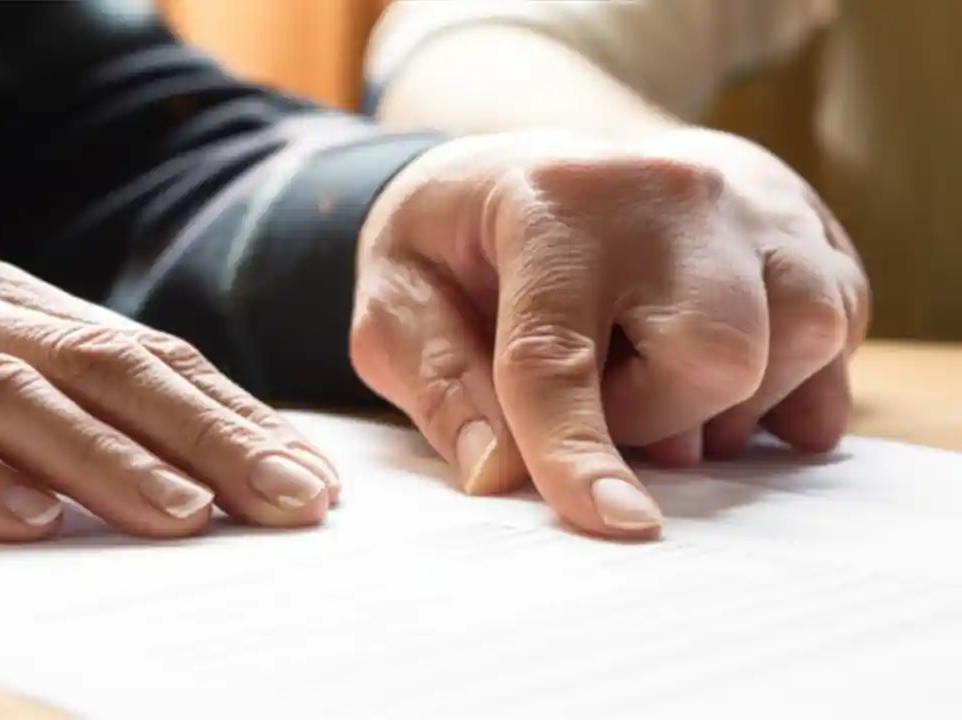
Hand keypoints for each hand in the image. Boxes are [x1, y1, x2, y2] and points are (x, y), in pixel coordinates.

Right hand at [0, 259, 337, 540]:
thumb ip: (48, 415)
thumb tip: (182, 478)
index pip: (138, 351)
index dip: (229, 412)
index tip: (306, 476)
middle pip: (96, 364)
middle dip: (204, 433)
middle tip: (287, 498)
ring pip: (4, 393)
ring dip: (104, 457)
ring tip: (186, 516)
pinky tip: (26, 521)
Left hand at [351, 128, 868, 537]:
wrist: (529, 169)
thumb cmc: (457, 245)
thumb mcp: (397, 306)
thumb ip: (440, 389)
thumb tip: (500, 478)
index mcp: (546, 204)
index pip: (559, 352)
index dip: (577, 451)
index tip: (616, 525)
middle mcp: (667, 190)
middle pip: (713, 354)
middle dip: (655, 420)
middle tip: (603, 399)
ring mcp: (751, 201)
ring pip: (799, 340)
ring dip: (728, 402)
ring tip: (658, 380)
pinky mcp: (804, 227)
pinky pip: (837, 330)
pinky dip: (786, 379)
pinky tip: (719, 370)